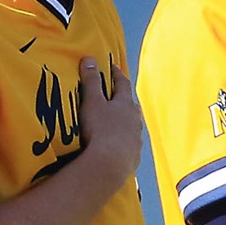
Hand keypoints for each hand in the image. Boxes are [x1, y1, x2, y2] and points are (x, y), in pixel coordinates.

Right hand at [78, 56, 143, 183]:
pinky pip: (130, 144)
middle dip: (124, 99)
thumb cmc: (99, 130)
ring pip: (133, 126)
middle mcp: (135, 120)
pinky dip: (124, 141)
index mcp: (126, 104)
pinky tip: (118, 145)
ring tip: (118, 121)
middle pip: (131, 105)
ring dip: (126, 122)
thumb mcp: (91, 102)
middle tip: (117, 95)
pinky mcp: (133, 156)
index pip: (123, 84)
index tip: (113, 67)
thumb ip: (91, 81)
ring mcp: (136, 139)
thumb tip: (89, 59)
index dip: (117, 74)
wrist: (109, 165)